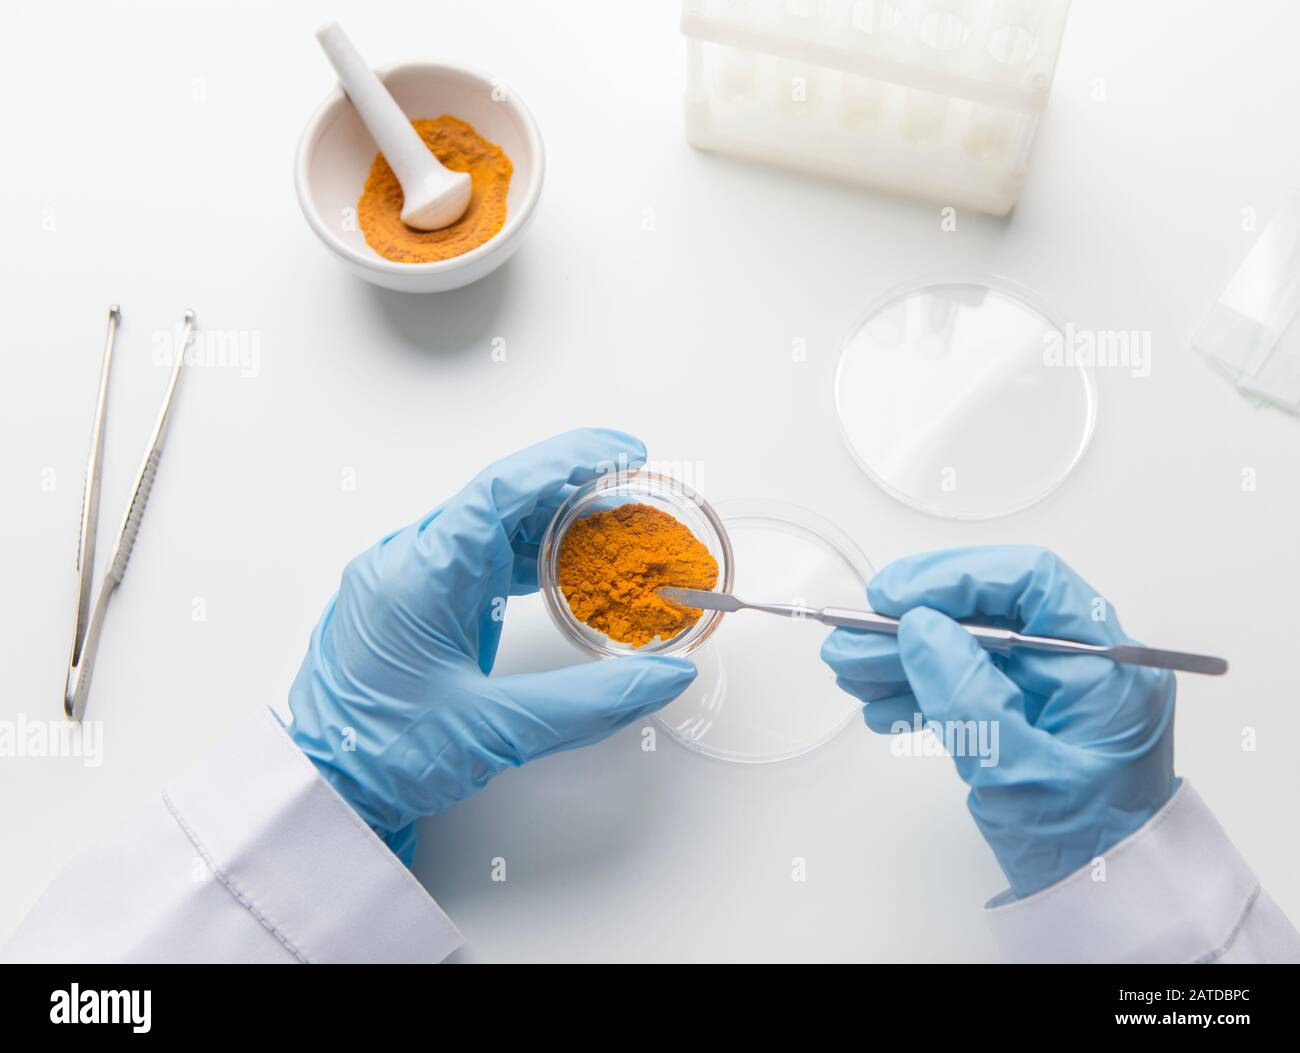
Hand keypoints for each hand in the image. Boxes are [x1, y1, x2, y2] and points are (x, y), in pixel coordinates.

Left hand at [288, 429, 696, 862]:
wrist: (321, 792)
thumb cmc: (380, 757)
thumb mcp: (496, 730)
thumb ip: (590, 701)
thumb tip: (663, 676)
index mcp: (418, 576)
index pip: (501, 489)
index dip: (566, 459)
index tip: (619, 451)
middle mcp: (403, 564)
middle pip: (497, 499)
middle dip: (568, 488)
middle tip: (630, 490)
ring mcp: (399, 580)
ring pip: (484, 527)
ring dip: (546, 522)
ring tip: (607, 527)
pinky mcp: (405, 602)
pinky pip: (469, 557)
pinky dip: (518, 554)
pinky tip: (557, 569)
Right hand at [821, 546, 1175, 897]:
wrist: (1105, 907)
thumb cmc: (1085, 848)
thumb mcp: (1017, 771)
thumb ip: (967, 694)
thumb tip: (919, 627)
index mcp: (1104, 666)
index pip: (1029, 582)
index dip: (954, 578)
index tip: (894, 597)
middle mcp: (1081, 667)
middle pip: (987, 614)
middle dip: (912, 624)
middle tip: (850, 638)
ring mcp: (1052, 692)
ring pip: (969, 648)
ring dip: (904, 656)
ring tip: (849, 668)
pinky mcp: (1027, 716)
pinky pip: (968, 684)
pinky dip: (920, 689)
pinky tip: (881, 701)